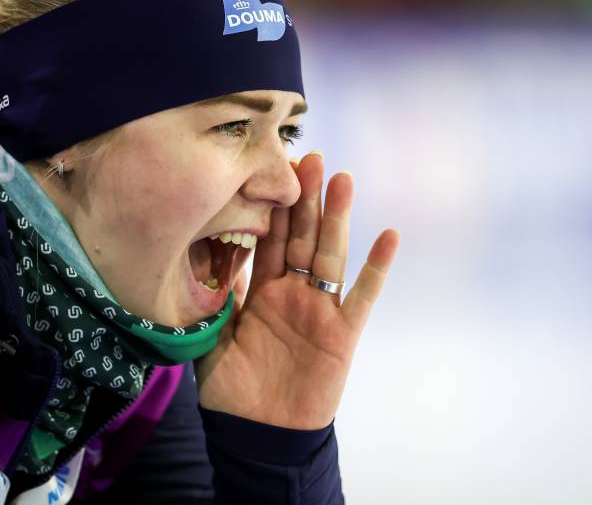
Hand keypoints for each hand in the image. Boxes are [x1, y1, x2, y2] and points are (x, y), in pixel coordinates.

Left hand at [195, 151, 399, 429]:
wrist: (261, 433)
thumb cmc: (234, 390)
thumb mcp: (211, 339)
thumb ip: (215, 298)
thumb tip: (203, 253)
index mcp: (261, 290)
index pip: (268, 239)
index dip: (270, 205)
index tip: (270, 167)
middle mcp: (293, 292)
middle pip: (301, 236)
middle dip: (305, 198)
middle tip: (309, 157)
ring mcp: (320, 308)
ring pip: (330, 253)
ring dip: (337, 217)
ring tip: (343, 179)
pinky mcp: (343, 331)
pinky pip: (362, 295)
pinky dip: (376, 268)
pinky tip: (389, 236)